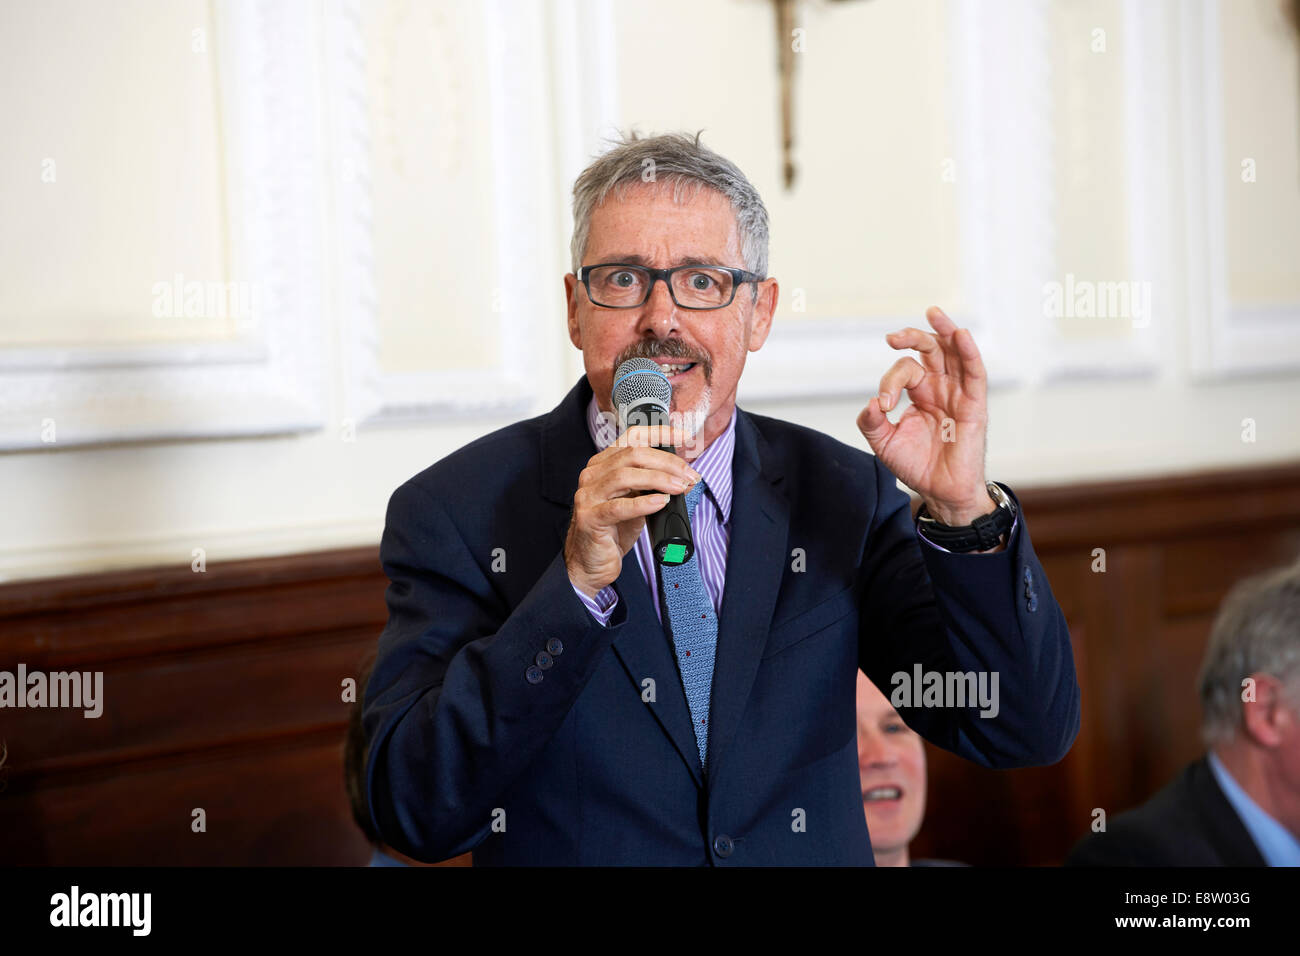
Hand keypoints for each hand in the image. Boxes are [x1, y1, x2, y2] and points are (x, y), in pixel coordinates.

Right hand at [565, 424, 701, 596]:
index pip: (632, 437)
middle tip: (689, 475)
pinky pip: (618, 506)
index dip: (660, 433)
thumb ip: (655, 487)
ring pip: (625, 476)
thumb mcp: (637, 502)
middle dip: (667, 463)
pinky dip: (643, 503)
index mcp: (604, 464)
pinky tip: (660, 503)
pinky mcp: (589, 518)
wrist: (590, 563)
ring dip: (659, 480)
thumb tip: (686, 478)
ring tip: (679, 488)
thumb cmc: (613, 531)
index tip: (684, 436)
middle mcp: (593, 474)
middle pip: (633, 455)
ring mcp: (588, 495)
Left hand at [856, 306, 991, 525]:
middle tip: (892, 337)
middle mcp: (940, 387)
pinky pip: (975, 374)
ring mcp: (958, 394)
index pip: (905, 370)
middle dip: (913, 337)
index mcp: (920, 392)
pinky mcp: (974, 405)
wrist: (940, 492)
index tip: (882, 405)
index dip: (890, 381)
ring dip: (945, 331)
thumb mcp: (884, 443)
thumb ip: (871, 423)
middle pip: (931, 350)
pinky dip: (969, 353)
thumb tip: (870, 403)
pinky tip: (960, 334)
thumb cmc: (916, 466)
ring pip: (955, 354)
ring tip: (934, 313)